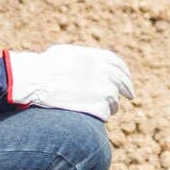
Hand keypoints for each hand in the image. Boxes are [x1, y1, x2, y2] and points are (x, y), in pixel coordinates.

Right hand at [4, 44, 134, 120]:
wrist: (38, 81)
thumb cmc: (46, 67)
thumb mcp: (67, 54)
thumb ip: (83, 59)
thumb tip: (86, 64)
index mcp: (99, 58)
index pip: (119, 65)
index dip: (124, 72)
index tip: (126, 78)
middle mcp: (107, 73)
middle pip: (123, 83)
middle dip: (127, 89)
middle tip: (130, 95)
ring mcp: (105, 91)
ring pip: (115, 102)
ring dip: (111, 105)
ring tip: (103, 107)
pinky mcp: (101, 107)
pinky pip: (105, 114)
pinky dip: (100, 115)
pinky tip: (91, 114)